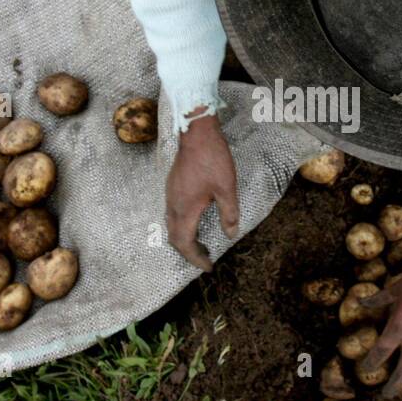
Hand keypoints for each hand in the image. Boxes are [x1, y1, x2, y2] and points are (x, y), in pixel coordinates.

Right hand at [165, 111, 238, 270]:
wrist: (196, 133)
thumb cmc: (213, 160)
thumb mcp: (227, 188)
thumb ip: (229, 213)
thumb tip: (230, 234)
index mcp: (186, 209)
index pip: (185, 243)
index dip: (195, 258)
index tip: (208, 266)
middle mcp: (173, 205)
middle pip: (174, 238)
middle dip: (189, 252)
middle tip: (206, 257)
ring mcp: (170, 195)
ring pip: (172, 226)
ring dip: (185, 239)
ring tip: (202, 244)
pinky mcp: (172, 187)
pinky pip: (172, 214)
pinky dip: (182, 226)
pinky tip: (196, 221)